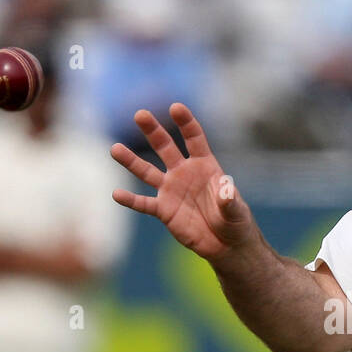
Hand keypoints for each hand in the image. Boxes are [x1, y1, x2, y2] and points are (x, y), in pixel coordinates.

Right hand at [110, 104, 256, 262]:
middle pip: (165, 147)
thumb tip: (225, 191)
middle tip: (140, 114)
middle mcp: (183, 172)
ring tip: (115, 149)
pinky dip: (131, 200)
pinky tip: (117, 194)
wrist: (225, 243)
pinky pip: (144, 203)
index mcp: (204, 165)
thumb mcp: (237, 211)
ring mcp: (171, 190)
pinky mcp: (163, 210)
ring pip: (147, 171)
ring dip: (131, 161)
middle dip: (153, 131)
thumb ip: (230, 200)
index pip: (194, 138)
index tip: (176, 108)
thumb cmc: (234, 221)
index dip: (185, 123)